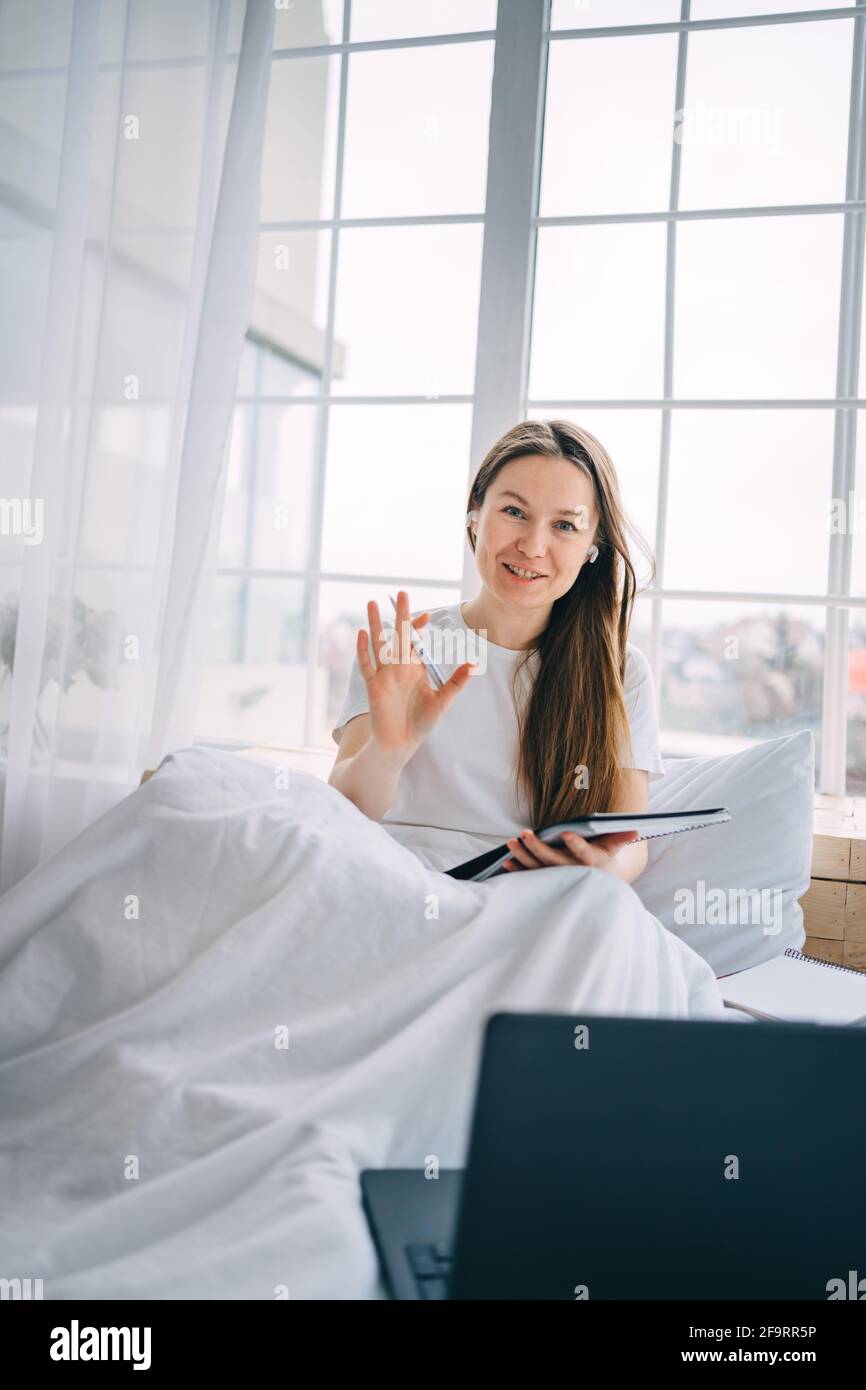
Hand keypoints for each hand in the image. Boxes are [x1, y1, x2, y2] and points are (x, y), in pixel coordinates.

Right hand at [358, 590, 476, 757]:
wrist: (400, 743)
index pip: (416, 641)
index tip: (426, 615)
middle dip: (400, 615)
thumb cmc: (421, 723)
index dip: (419, 627)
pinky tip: (361, 633)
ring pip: (378, 644)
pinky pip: (367, 665)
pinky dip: (363, 650)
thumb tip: (472, 664)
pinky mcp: (373, 686)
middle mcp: (399, 667)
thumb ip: (455, 683)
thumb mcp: (442, 701)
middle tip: (401, 593)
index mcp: (415, 669)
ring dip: (374, 624)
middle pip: (398, 636)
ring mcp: (385, 675)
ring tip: (370, 603)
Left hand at [501, 828, 639, 874]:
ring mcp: (560, 878)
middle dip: (538, 847)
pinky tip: (506, 863)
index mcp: (592, 862)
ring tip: (512, 842)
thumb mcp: (614, 847)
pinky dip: (519, 871)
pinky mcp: (548, 881)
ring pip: (539, 868)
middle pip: (554, 861)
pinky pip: (532, 877)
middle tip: (525, 833)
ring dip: (524, 856)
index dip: (576, 845)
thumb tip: (635, 829)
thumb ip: (619, 837)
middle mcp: (574, 872)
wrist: (600, 882)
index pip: (584, 853)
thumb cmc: (605, 857)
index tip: (566, 833)